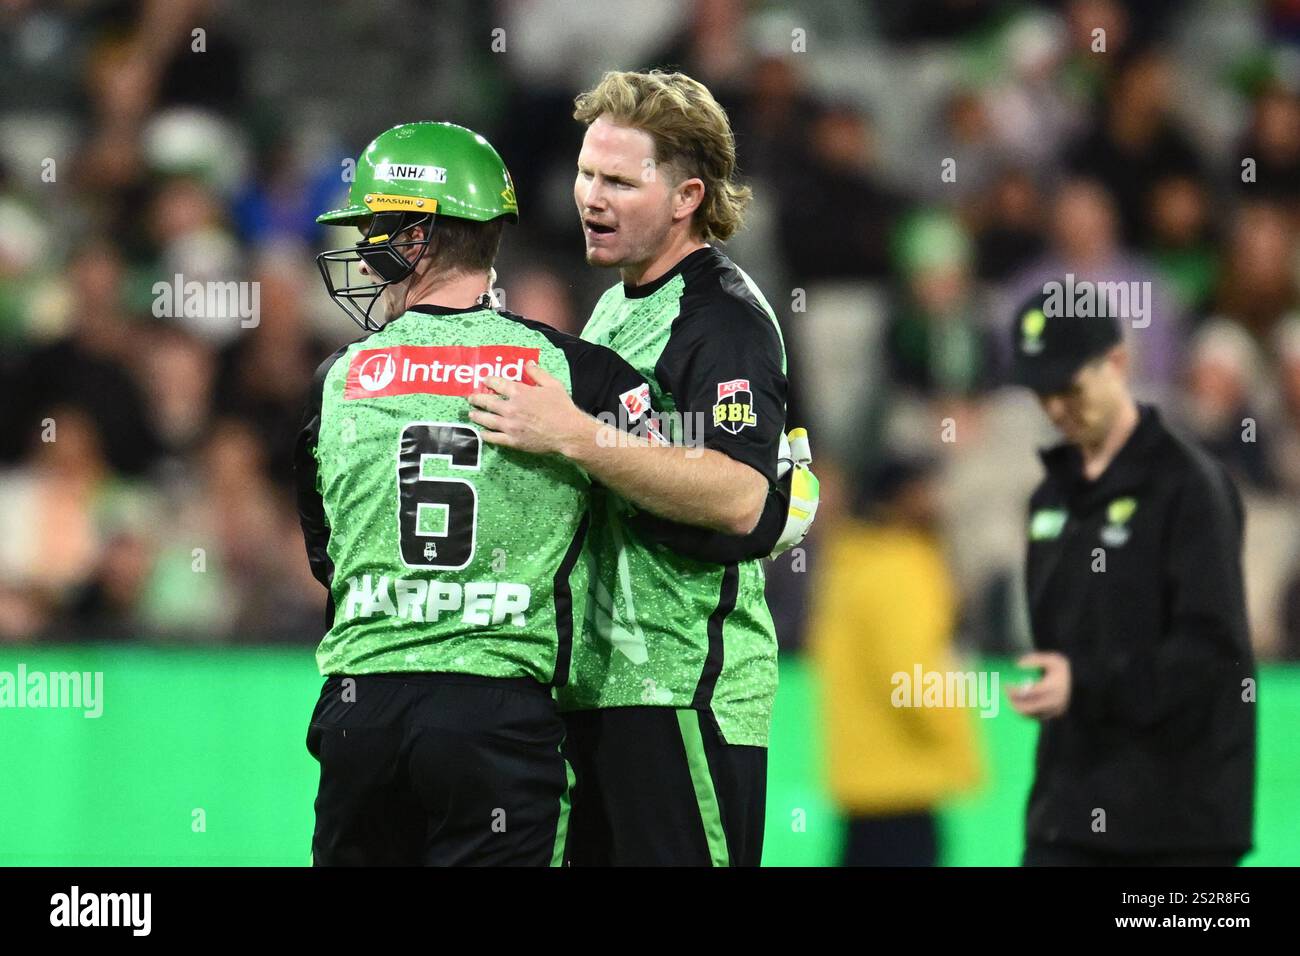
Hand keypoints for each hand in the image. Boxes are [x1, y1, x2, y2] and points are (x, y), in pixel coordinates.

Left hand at [467, 360, 587, 454]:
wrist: (568, 431)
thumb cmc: (562, 407)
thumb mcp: (552, 384)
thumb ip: (537, 373)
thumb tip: (528, 363)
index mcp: (520, 392)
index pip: (498, 383)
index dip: (489, 380)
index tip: (484, 380)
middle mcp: (511, 408)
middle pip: (487, 402)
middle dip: (477, 399)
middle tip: (471, 398)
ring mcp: (510, 425)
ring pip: (487, 420)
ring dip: (477, 416)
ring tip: (471, 414)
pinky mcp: (513, 440)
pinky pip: (494, 438)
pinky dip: (485, 435)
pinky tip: (481, 433)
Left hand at [1006, 651, 1071, 719]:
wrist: (1082, 683)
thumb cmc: (1064, 670)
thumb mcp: (1052, 659)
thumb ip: (1034, 659)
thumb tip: (1017, 664)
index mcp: (1053, 687)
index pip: (1029, 692)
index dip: (1015, 690)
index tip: (1005, 684)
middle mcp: (1054, 701)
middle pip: (1028, 707)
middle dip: (1013, 701)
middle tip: (1004, 693)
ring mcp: (1054, 710)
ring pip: (1030, 714)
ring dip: (1017, 708)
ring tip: (1009, 698)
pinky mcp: (1054, 715)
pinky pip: (1035, 717)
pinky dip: (1024, 712)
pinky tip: (1017, 704)